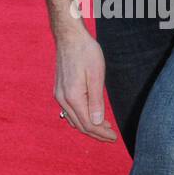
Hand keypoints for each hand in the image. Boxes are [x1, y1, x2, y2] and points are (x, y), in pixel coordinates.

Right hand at [55, 27, 117, 141]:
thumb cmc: (86, 52)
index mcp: (73, 97)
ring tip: (104, 128)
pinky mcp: (59, 90)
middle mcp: (63, 99)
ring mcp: (59, 94)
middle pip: (80, 125)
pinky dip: (80, 118)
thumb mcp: (96, 76)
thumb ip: (96, 101)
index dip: (102, 133)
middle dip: (96, 133)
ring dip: (88, 127)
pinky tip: (90, 116)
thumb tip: (96, 122)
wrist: (70, 37)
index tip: (114, 138)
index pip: (88, 124)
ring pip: (73, 119)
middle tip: (111, 136)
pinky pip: (69, 111)